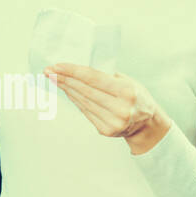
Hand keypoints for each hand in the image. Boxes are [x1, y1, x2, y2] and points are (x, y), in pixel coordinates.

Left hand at [45, 63, 171, 154]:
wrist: (146, 124)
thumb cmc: (137, 97)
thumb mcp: (128, 81)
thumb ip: (107, 77)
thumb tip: (78, 70)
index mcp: (127, 92)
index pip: (93, 79)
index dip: (73, 71)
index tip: (57, 66)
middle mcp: (120, 108)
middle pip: (85, 90)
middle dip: (64, 79)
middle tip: (48, 71)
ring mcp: (112, 121)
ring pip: (82, 101)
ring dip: (67, 89)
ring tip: (55, 79)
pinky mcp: (105, 130)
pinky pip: (85, 112)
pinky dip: (75, 100)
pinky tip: (67, 91)